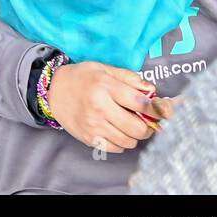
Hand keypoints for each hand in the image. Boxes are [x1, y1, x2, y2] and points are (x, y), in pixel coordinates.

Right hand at [46, 61, 165, 152]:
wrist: (52, 90)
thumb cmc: (81, 78)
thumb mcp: (104, 69)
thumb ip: (129, 78)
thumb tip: (152, 91)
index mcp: (105, 87)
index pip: (141, 103)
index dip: (158, 109)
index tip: (164, 110)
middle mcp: (99, 107)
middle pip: (138, 128)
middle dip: (148, 126)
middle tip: (145, 120)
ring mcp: (93, 125)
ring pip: (129, 141)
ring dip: (134, 135)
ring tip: (129, 125)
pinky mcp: (88, 138)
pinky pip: (116, 148)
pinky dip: (121, 142)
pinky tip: (116, 131)